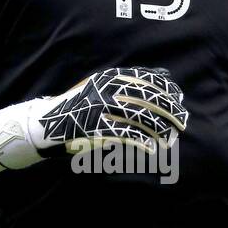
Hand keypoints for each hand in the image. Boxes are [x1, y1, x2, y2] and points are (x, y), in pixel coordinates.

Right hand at [0, 66, 187, 173]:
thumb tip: (159, 80)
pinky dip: (141, 143)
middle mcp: (105, 90)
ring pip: (139, 118)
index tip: (180, 99)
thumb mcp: (98, 89)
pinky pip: (125, 135)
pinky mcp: (95, 128)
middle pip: (147, 99)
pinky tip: (152, 149)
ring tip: (170, 139)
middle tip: (183, 122)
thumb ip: (123, 85)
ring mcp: (100, 109)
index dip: (166, 89)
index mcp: (107, 78)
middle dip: (168, 111)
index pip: (145, 79)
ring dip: (158, 130)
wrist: (43, 125)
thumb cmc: (75, 109)